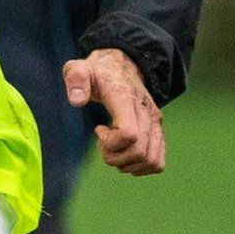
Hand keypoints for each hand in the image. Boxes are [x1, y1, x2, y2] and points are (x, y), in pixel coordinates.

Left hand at [65, 47, 165, 175]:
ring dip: (126, 164)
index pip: (128, 134)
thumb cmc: (98, 72)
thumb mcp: (79, 68)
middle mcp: (147, 114)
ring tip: (113, 148)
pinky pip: (158, 162)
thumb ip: (76, 79)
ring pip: (150, 161)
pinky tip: (124, 153)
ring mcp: (156, 124)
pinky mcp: (158, 132)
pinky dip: (140, 166)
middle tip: (102, 142)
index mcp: (127, 100)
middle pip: (138, 153)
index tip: (98, 129)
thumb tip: (77, 101)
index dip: (110, 142)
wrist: (123, 67)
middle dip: (113, 156)